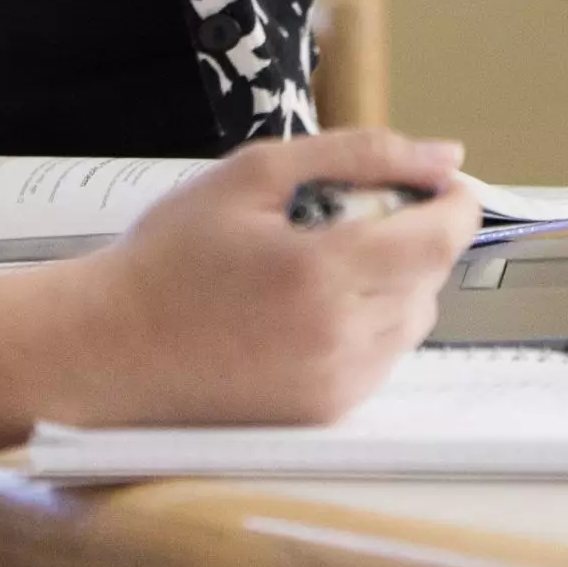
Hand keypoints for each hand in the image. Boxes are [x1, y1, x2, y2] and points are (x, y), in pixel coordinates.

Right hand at [52, 131, 479, 425]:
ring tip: (331, 258)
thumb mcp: (253, 173)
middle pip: (432, 279)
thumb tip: (444, 156)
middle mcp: (340, 338)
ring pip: (414, 321)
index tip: (446, 183)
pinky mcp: (324, 413)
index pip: (438, 239)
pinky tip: (315, 304)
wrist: (111, 346)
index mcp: (322, 272)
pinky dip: (370, 323)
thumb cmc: (171, 255)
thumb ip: (355, 154)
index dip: (456, 205)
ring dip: (397, 282)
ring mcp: (335, 384)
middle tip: (362, 211)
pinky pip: (383, 359)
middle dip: (417, 237)